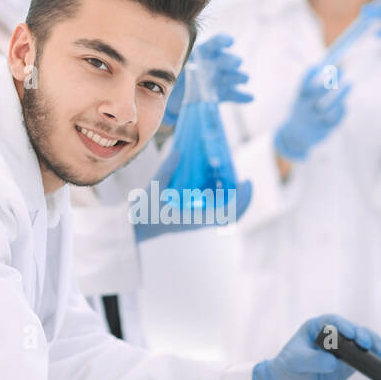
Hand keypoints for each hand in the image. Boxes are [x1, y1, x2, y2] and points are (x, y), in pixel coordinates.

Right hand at [132, 150, 252, 242]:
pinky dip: (223, 202)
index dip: (241, 199)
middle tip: (246, 181)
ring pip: (225, 216)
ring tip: (236, 183)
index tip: (245, 183)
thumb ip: (167, 169)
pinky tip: (219, 188)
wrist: (134, 228)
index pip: (227, 213)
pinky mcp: (192, 219)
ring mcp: (197, 222)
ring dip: (234, 202)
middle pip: (232, 217)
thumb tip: (179, 151)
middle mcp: (199, 222)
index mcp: (195, 218)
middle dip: (243, 200)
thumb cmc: (143, 211)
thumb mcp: (154, 188)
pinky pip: (215, 213)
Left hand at [161, 33, 252, 128]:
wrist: (172, 93)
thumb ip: (173, 63)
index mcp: (204, 52)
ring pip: (235, 76)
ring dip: (239, 76)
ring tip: (243, 78)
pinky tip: (249, 97)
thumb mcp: (171, 65)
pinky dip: (242, 95)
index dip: (224, 41)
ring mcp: (221, 79)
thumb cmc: (173, 72)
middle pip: (228, 60)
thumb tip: (164, 64)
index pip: (216, 43)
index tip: (230, 42)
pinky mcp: (223, 93)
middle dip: (231, 60)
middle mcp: (216, 63)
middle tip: (234, 63)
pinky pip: (235, 94)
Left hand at [252, 314, 380, 379]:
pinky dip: (374, 357)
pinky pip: (364, 358)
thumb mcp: (295, 363)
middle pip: (351, 330)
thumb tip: (333, 361)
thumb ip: (312, 360)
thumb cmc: (286, 370)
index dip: (343, 326)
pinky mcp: (348, 366)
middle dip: (361, 335)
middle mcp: (332, 336)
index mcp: (316, 327)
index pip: (332, 322)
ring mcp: (342, 351)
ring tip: (380, 352)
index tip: (350, 334)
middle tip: (364, 344)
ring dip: (372, 344)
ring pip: (361, 342)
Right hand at [273, 64, 351, 161]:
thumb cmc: (302, 111)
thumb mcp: (302, 98)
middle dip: (329, 83)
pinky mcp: (322, 131)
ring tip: (349, 84)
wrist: (295, 138)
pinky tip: (344, 105)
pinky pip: (334, 120)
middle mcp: (304, 111)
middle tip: (341, 70)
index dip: (310, 75)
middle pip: (317, 96)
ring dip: (340, 96)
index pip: (304, 86)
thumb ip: (308, 83)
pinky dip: (341, 111)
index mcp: (299, 101)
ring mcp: (313, 122)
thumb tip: (321, 65)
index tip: (319, 65)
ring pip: (328, 109)